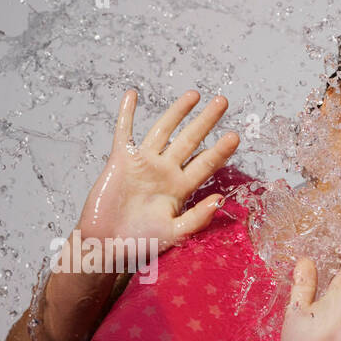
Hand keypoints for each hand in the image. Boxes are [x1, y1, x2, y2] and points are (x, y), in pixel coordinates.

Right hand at [76, 89, 239, 252]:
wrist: (105, 245)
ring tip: (194, 94)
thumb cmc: (139, 244)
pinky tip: (131, 95)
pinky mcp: (120, 161)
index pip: (205, 164)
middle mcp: (165, 172)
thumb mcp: (173, 234)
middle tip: (223, 102)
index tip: (235, 136)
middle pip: (190, 140)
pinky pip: (124, 132)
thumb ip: (197, 219)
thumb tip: (220, 200)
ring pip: (163, 131)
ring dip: (177, 112)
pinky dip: (127, 113)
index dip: (220, 150)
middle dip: (206, 121)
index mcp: (180, 189)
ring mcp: (143, 163)